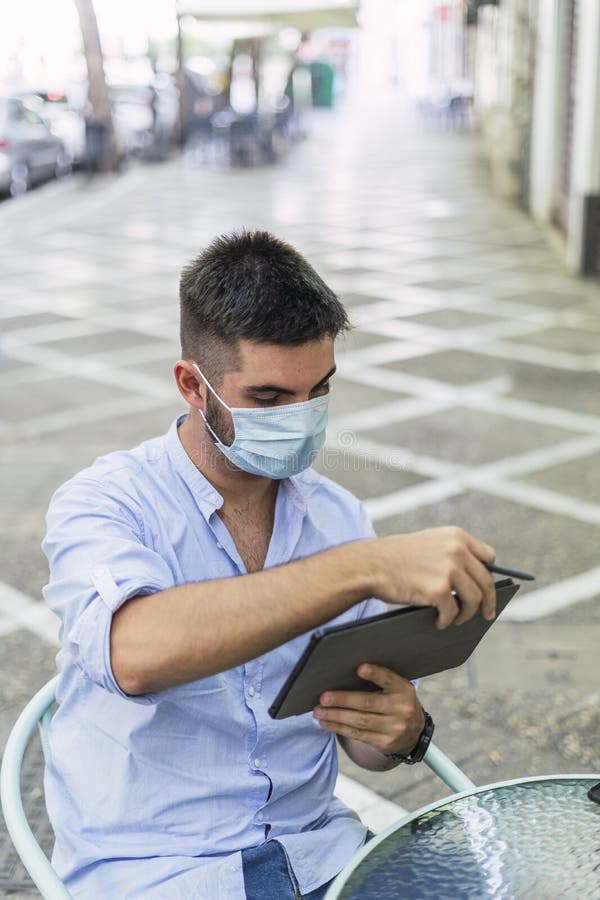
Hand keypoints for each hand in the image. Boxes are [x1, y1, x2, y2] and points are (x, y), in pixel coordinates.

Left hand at [313, 664, 424, 755]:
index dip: (375, 674)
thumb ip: (380, 680)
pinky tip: (326, 723)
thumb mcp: (397, 688)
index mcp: (404, 690)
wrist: (415, 733)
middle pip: (368, 703)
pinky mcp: (384, 743)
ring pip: (360, 721)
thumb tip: (347, 672)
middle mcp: (401, 709)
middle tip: (323, 697)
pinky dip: (339, 728)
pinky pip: (358, 735)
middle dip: (343, 700)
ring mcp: (393, 728)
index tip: (359, 669)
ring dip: (336, 716)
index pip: (389, 680)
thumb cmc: (398, 702)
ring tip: (318, 711)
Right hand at [364, 526, 495, 628]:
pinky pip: (453, 612)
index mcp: (456, 535)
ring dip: (467, 614)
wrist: (370, 564)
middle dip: (487, 602)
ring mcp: (449, 569)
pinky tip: (439, 621)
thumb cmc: (395, 556)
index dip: (488, 575)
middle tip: (486, 614)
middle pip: (486, 582)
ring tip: (457, 619)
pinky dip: (447, 621)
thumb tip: (474, 575)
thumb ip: (452, 551)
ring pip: (474, 600)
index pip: (489, 557)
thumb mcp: (428, 542)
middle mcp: (457, 549)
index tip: (488, 589)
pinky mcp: (439, 589)